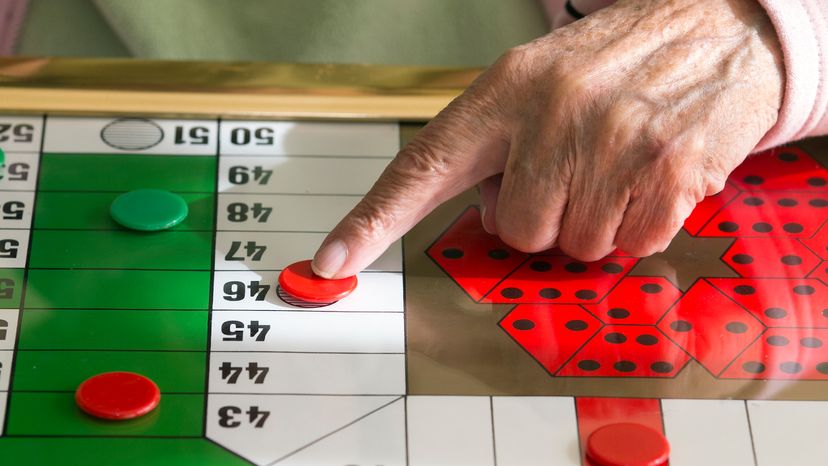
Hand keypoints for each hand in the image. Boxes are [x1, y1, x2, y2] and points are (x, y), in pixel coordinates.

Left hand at [312, 0, 783, 277]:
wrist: (719, 27)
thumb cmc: (616, 64)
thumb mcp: (541, 82)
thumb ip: (499, 146)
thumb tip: (491, 216)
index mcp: (504, 91)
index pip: (423, 167)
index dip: (373, 221)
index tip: (332, 260)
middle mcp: (551, 114)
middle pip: (518, 231)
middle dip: (548, 216)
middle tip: (579, 170)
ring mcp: (611, 142)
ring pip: (575, 246)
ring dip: (597, 221)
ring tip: (619, 167)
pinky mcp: (667, 170)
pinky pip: (633, 245)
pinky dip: (643, 225)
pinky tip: (652, 177)